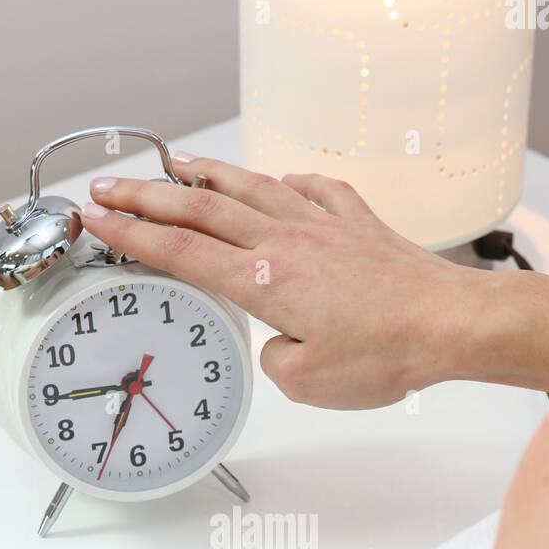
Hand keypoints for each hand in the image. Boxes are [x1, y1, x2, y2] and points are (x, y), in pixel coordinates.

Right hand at [81, 157, 490, 408]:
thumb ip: (273, 358)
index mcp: (265, 280)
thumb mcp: (307, 382)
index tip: (97, 219)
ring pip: (249, 187)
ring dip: (204, 175)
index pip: (181, 252)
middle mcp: (287, 240)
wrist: (451, 323)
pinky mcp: (358, 221)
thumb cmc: (388, 353)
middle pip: (200, 209)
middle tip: (108, 186)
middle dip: (145, 195)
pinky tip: (278, 180)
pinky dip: (285, 181)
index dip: (131, 236)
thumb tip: (276, 341)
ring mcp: (323, 224)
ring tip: (174, 166)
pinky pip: (313, 189)